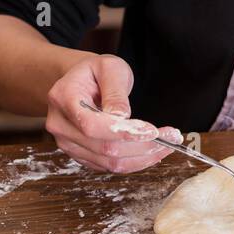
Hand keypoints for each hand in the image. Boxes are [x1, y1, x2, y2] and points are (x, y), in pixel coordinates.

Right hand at [44, 53, 182, 172]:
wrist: (80, 82)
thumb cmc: (95, 72)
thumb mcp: (109, 67)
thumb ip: (115, 91)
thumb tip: (123, 117)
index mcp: (64, 98)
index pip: (92, 125)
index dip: (124, 132)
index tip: (153, 130)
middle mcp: (61, 125)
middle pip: (104, 148)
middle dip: (143, 145)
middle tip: (172, 136)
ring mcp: (68, 144)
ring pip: (110, 162)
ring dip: (144, 157)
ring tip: (168, 144)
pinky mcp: (81, 155)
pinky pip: (110, 166)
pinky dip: (136, 161)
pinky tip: (153, 150)